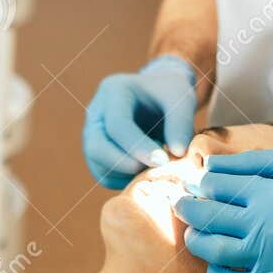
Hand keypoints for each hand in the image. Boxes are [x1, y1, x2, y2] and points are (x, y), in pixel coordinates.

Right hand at [81, 56, 198, 188]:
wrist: (160, 95)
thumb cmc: (170, 93)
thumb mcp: (180, 98)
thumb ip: (180, 123)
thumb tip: (178, 153)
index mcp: (113, 91)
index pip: (117, 125)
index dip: (138, 147)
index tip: (163, 161)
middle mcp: (96, 114)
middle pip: (97, 148)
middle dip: (126, 165)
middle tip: (157, 169)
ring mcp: (92, 135)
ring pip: (99, 166)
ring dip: (128, 175)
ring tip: (157, 164)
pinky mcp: (98, 154)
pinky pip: (106, 176)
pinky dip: (127, 181)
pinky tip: (149, 170)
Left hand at [175, 147, 272, 272]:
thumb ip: (251, 161)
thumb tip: (210, 165)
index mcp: (271, 193)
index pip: (217, 185)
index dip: (198, 181)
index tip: (191, 181)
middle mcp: (266, 225)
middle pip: (209, 215)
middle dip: (187, 207)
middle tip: (180, 203)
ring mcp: (268, 256)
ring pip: (213, 249)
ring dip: (195, 239)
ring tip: (192, 232)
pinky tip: (213, 261)